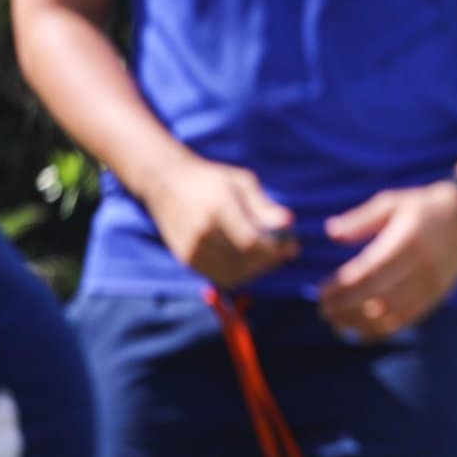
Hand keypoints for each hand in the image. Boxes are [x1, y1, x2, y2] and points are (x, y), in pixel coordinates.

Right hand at [140, 154, 297, 288]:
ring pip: (234, 273)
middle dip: (271, 260)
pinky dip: (240, 273)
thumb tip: (288, 223)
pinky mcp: (186, 259)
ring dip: (258, 269)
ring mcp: (191, 248)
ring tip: (269, 256)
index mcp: (217, 209)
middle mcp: (201, 232)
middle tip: (285, 252)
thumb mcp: (241, 182)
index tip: (292, 244)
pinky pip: (220, 276)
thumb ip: (264, 205)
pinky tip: (250, 261)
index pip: (251, 242)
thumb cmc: (211, 180)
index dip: (275, 249)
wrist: (164, 182)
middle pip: (244, 261)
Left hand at [317, 181, 456, 339]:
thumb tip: (331, 233)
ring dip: (361, 323)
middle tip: (324, 312)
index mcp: (405, 241)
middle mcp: (420, 266)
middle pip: (377, 295)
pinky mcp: (438, 294)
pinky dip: (384, 329)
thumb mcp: (392, 202)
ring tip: (338, 325)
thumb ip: (361, 219)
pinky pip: (409, 318)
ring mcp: (431, 283)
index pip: (367, 271)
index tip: (321, 292)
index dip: (342, 286)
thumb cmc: (425, 207)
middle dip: (346, 307)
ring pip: (392, 312)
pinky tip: (364, 332)